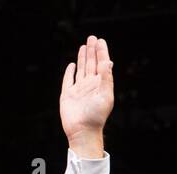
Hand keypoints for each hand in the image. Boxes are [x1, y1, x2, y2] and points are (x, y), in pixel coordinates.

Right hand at [60, 36, 113, 156]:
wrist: (83, 131)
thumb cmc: (96, 116)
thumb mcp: (105, 96)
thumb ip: (106, 78)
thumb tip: (108, 61)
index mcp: (100, 85)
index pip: (101, 64)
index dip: (101, 52)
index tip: (100, 41)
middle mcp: (90, 85)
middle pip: (91, 64)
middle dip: (92, 51)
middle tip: (92, 38)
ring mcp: (79, 89)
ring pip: (81, 69)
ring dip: (83, 57)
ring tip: (84, 46)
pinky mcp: (67, 94)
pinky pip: (68, 80)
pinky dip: (70, 72)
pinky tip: (72, 65)